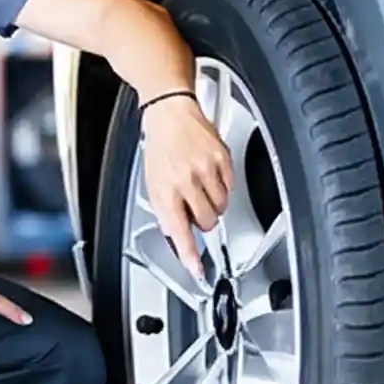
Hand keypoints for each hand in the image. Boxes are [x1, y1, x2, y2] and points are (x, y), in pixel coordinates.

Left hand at [140, 92, 232, 280]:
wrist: (170, 113)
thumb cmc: (160, 147)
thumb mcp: (153, 183)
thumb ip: (166, 211)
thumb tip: (178, 234)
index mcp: (164, 190)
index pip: (179, 231)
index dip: (190, 254)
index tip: (197, 270)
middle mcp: (186, 181)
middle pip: (207, 222)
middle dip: (202, 220)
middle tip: (193, 205)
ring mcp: (206, 170)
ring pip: (221, 207)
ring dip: (212, 203)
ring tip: (199, 185)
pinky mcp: (223, 159)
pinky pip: (230, 188)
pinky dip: (222, 186)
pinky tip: (209, 174)